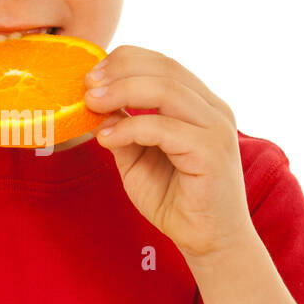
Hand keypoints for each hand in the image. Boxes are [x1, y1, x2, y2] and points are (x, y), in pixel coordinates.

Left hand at [83, 46, 256, 263]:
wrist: (208, 242)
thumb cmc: (176, 200)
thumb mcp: (138, 158)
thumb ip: (123, 128)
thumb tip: (95, 102)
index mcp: (199, 104)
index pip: (163, 63)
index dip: (125, 61)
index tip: (91, 76)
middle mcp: (213, 110)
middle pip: (164, 68)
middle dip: (119, 71)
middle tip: (87, 87)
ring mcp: (216, 129)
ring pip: (166, 89)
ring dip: (121, 91)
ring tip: (92, 104)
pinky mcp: (211, 153)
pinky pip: (164, 128)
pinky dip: (130, 127)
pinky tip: (108, 139)